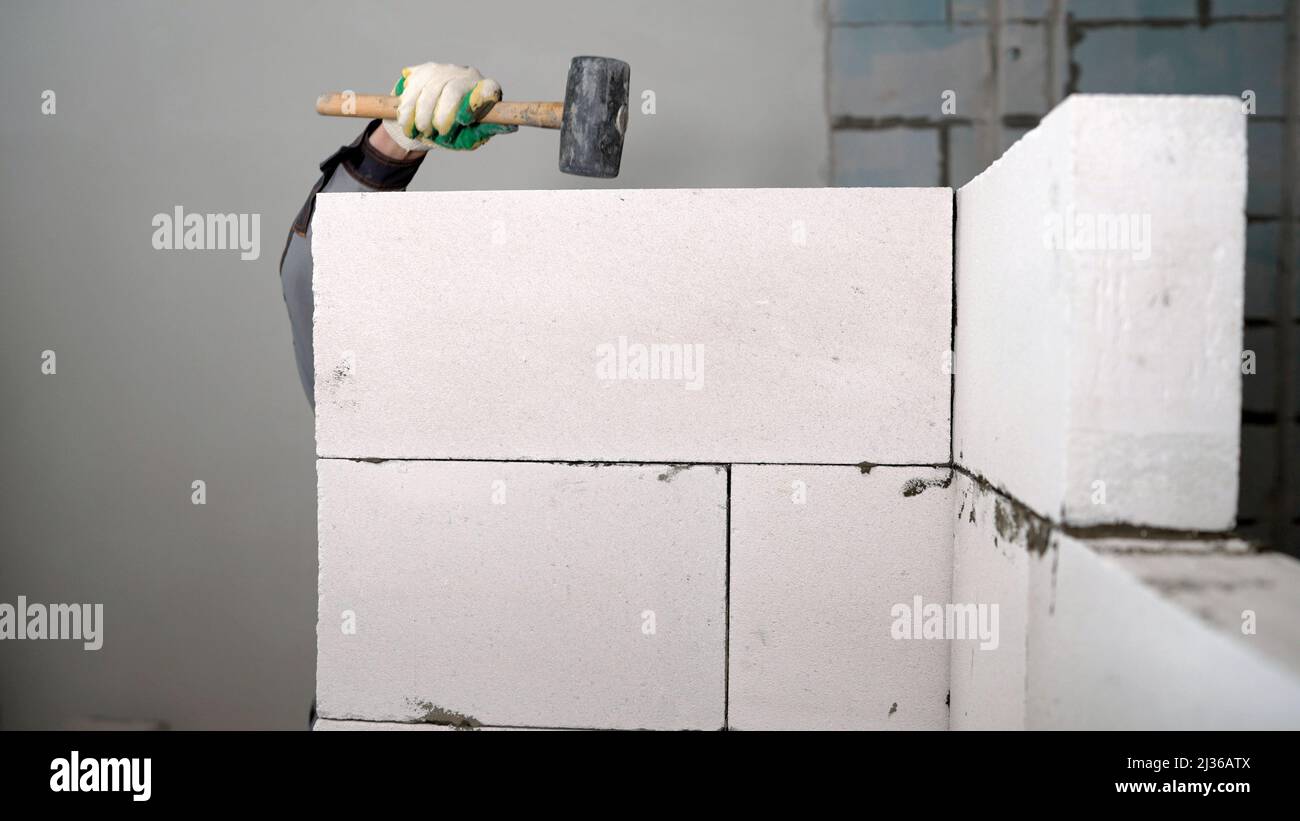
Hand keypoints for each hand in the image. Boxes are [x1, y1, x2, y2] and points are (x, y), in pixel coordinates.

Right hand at [380, 62, 516, 151]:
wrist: (427, 126)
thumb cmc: (456, 132)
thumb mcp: (471, 136)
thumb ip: (487, 130)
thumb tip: (512, 127)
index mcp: (485, 90)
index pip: (487, 89)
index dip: (475, 102)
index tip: (463, 120)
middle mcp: (467, 75)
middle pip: (452, 89)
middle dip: (440, 114)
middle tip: (434, 132)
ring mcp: (445, 70)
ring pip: (429, 89)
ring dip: (421, 114)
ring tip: (420, 131)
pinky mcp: (424, 71)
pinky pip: (413, 87)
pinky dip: (408, 108)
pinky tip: (408, 123)